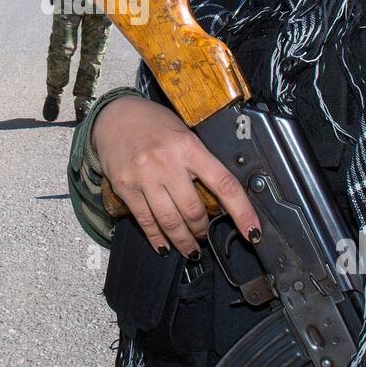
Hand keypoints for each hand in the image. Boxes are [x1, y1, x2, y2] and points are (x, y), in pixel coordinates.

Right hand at [91, 94, 259, 257]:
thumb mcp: (184, 134)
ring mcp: (144, 177)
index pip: (223, 184)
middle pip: (194, 211)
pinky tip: (164, 246)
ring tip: (190, 249)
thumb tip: (220, 197)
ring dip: (184, 241)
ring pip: (170, 222)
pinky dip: (157, 239)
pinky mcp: (125, 188)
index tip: (252, 231)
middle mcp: (167, 163)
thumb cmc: (153, 124)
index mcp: (188, 147)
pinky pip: (146, 221)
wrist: (114, 117)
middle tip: (205, 235)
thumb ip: (200, 161)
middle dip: (203, 230)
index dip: (242, 212)